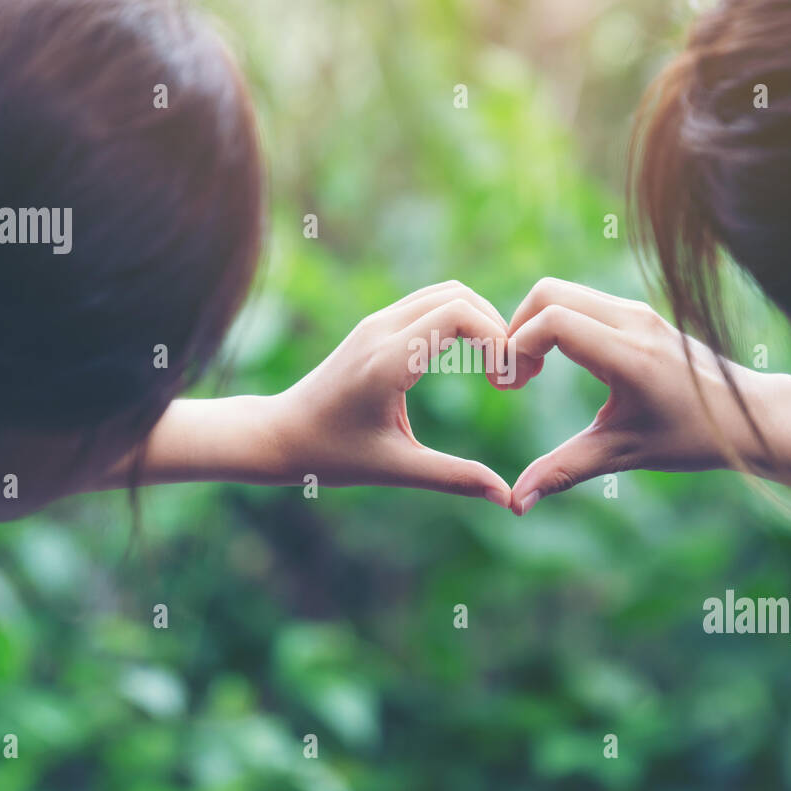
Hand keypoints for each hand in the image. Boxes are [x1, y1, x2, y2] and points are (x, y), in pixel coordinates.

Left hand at [271, 281, 512, 506]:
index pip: (459, 315)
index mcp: (387, 360)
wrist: (279, 434)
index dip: (498, 340)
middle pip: (460, 297)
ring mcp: (377, 322)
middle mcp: (382, 330)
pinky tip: (470, 361)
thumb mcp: (396, 469)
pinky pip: (430, 304)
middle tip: (511, 378)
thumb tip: (507, 497)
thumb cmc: (332, 455)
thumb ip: (454, 477)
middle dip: (497, 329)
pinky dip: (460, 321)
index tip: (509, 382)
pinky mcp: (376, 326)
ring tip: (495, 369)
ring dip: (480, 322)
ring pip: (447, 293)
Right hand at [502, 278, 774, 514]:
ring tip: (531, 373)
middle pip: (548, 294)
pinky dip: (556, 323)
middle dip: (517, 330)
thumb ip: (565, 471)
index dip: (517, 348)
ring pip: (563, 293)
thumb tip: (516, 503)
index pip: (552, 322)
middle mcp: (633, 320)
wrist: (747, 414)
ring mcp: (637, 310)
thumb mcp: (623, 454)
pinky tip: (556, 363)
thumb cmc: (691, 437)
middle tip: (515, 378)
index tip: (510, 387)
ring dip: (535, 326)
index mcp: (629, 354)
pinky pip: (581, 301)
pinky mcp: (638, 312)